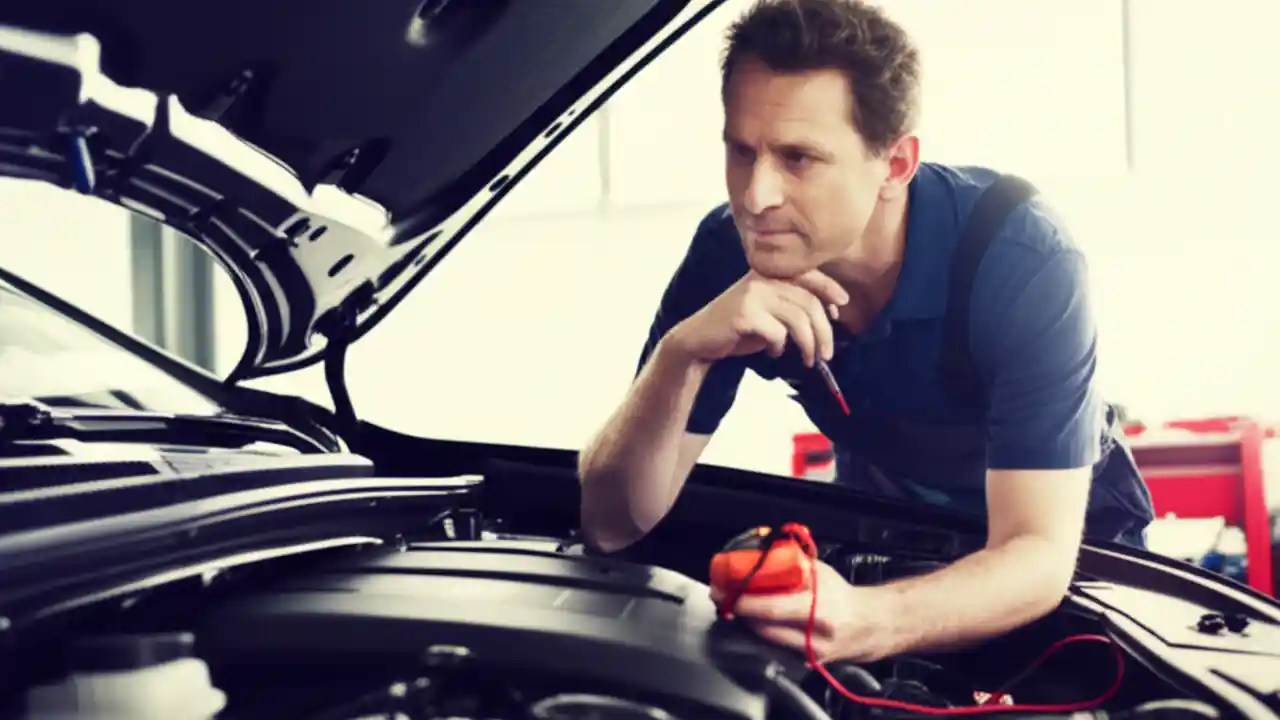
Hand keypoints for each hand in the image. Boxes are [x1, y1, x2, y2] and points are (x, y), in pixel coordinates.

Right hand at [666, 269, 848, 368]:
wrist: (699, 339)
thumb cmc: (739, 327)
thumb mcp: (769, 310)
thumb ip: (793, 305)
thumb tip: (830, 312)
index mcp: (769, 272)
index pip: (808, 274)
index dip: (829, 288)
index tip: (841, 306)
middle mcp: (762, 277)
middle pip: (808, 302)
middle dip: (823, 331)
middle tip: (826, 353)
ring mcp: (752, 294)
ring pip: (797, 319)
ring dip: (808, 344)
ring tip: (808, 360)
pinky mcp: (744, 314)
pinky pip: (777, 333)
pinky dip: (780, 347)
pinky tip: (773, 352)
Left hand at [711, 559, 890, 663]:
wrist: (871, 625)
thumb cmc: (843, 595)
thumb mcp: (819, 573)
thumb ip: (792, 563)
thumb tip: (761, 549)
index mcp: (819, 610)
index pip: (772, 609)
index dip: (744, 601)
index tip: (725, 591)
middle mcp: (813, 636)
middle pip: (763, 627)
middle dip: (739, 611)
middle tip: (723, 597)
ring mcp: (809, 653)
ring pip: (765, 639)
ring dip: (747, 621)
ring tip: (736, 605)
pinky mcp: (806, 662)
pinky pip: (775, 647)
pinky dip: (762, 632)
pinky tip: (755, 620)